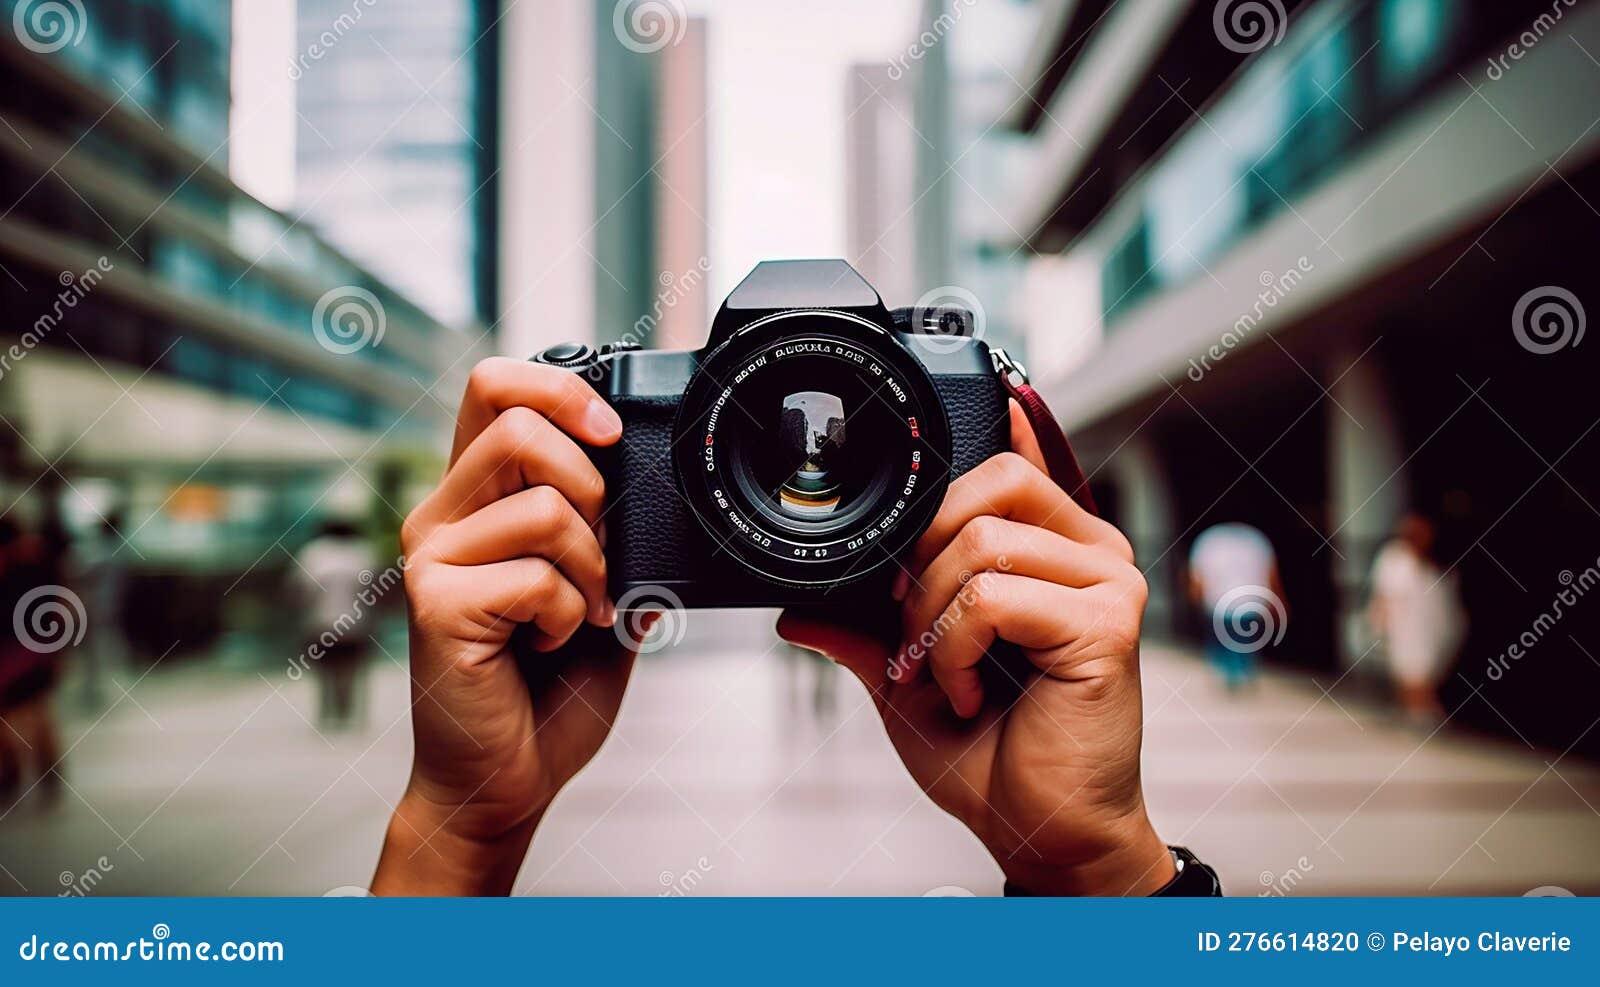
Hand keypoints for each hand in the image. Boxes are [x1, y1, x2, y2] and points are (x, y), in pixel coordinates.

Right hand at [372, 358, 647, 894]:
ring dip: (592, 567)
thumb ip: (615, 535)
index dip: (557, 385)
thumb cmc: (546, 691)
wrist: (505, 780)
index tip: (610, 430)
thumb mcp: (600, 592)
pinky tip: (550, 642)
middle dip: (593, 485)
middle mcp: (443, 516)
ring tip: (581, 613)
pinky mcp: (436, 604)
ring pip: (543, 506)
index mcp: (478, 498)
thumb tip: (657, 487)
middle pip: (517, 425)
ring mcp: (432, 558)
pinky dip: (571, 613)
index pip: (493, 386)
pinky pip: (537, 575)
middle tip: (602, 551)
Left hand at [778, 401, 1174, 895]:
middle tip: (906, 623)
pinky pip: (993, 598)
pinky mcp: (1108, 624)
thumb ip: (868, 633)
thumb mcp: (912, 680)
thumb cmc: (994, 756)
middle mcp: (1093, 554)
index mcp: (1058, 551)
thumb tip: (797, 611)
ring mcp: (1108, 584)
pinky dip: (954, 647)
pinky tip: (968, 691)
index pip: (1018, 460)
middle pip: (995, 480)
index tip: (920, 472)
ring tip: (938, 673)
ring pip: (982, 541)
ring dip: (930, 615)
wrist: (1044, 831)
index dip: (975, 441)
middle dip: (924, 549)